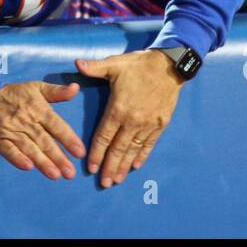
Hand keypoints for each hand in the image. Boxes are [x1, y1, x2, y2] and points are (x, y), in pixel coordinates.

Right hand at [0, 80, 85, 179]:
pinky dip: (17, 158)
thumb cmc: (15, 95)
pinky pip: (8, 150)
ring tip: (55, 175)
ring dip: (42, 162)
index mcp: (38, 108)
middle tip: (70, 173)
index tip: (80, 152)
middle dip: (58, 157)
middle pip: (44, 140)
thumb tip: (76, 88)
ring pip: (29, 148)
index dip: (68, 139)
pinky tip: (28, 167)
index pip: (56, 125)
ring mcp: (11, 130)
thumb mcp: (37, 88)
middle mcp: (26, 120)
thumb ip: (58, 91)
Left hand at [76, 49, 182, 187]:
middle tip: (103, 183)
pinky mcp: (160, 124)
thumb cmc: (138, 64)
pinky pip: (149, 144)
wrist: (169, 66)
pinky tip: (136, 166)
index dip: (96, 153)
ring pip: (133, 150)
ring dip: (124, 166)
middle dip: (109, 167)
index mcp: (118, 108)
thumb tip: (77, 63)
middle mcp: (132, 120)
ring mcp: (147, 124)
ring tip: (116, 180)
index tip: (91, 168)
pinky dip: (142, 155)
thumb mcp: (114, 64)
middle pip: (118, 148)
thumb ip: (94, 67)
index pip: (104, 137)